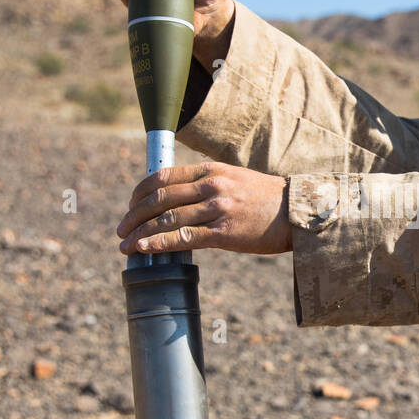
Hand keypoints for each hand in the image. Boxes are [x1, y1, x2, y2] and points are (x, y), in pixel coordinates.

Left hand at [116, 162, 291, 255]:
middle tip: (121, 229)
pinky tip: (145, 249)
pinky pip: (184, 238)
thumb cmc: (264, 198)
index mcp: (210, 170)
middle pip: (159, 199)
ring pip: (167, 220)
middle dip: (133, 215)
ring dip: (140, 233)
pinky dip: (159, 243)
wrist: (297, 212)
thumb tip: (174, 196)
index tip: (130, 206)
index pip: (163, 177)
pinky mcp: (224, 233)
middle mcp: (211, 186)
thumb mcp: (232, 178)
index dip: (139, 192)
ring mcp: (218, 209)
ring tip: (126, 245)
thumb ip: (204, 183)